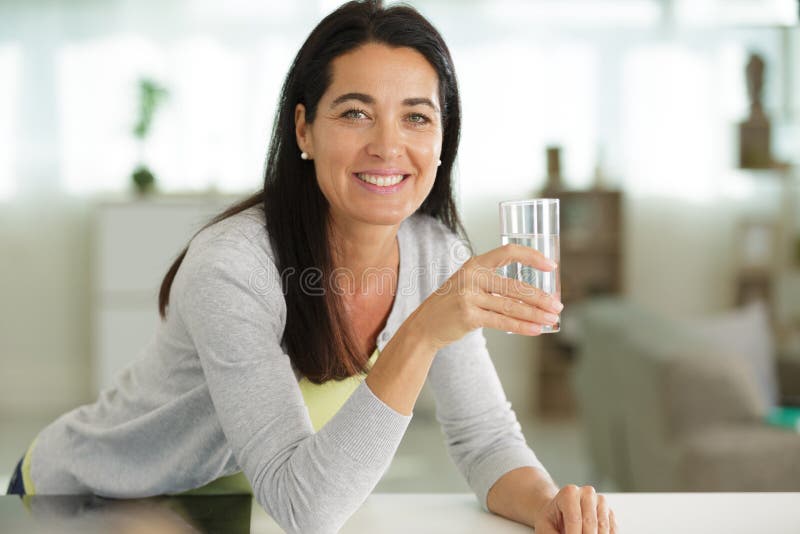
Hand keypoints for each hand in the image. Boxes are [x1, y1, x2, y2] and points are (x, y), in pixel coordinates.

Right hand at [408, 243, 562, 350]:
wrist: (426, 325)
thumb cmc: (453, 304)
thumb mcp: (470, 285)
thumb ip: (495, 285)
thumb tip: (533, 296)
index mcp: (475, 264)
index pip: (508, 252)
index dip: (532, 256)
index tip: (551, 266)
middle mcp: (472, 277)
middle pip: (514, 285)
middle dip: (540, 297)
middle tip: (557, 306)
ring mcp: (469, 296)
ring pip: (511, 306)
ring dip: (535, 314)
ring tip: (551, 319)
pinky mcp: (468, 316)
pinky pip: (502, 322)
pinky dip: (521, 326)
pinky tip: (536, 330)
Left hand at [533, 485, 616, 533]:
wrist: (558, 512)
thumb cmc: (551, 520)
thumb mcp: (545, 527)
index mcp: (569, 492)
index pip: (574, 518)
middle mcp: (587, 493)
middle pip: (590, 523)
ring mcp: (600, 501)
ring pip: (603, 527)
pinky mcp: (609, 512)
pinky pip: (612, 529)